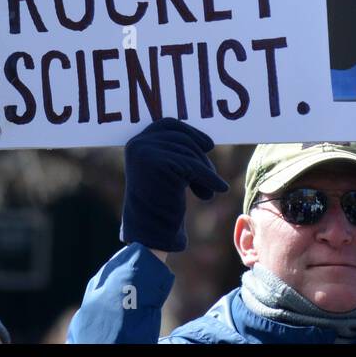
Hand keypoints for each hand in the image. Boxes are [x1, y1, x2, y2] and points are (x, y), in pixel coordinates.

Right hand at [120, 120, 228, 252]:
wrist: (151, 232)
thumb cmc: (161, 204)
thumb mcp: (166, 171)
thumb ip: (176, 152)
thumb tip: (207, 140)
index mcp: (136, 143)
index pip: (167, 124)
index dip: (190, 132)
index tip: (209, 144)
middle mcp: (138, 145)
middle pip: (183, 139)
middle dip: (201, 157)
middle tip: (210, 175)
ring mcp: (147, 153)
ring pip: (191, 152)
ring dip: (204, 171)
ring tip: (206, 191)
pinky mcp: (161, 164)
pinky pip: (194, 166)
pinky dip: (210, 178)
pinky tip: (219, 189)